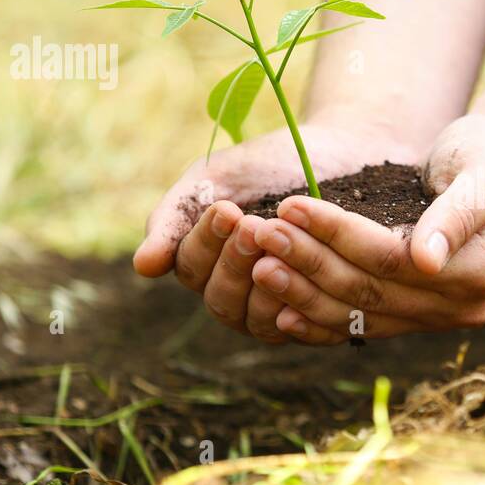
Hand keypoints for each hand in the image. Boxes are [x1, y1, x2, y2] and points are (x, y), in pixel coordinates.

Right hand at [133, 123, 423, 342]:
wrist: (340, 156)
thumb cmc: (270, 166)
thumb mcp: (216, 178)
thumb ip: (175, 217)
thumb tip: (144, 267)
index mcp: (206, 264)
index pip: (191, 268)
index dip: (205, 243)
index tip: (227, 209)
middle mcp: (237, 295)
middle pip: (220, 299)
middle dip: (235, 263)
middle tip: (254, 226)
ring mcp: (275, 309)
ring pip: (255, 320)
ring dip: (265, 284)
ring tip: (280, 245)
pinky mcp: (318, 316)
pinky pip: (302, 328)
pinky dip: (300, 306)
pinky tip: (305, 277)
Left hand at [247, 110, 484, 343]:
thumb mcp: (483, 175)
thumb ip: (456, 216)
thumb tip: (426, 262)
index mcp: (476, 276)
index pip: (391, 259)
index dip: (338, 234)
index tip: (291, 205)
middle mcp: (457, 308)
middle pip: (368, 290)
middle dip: (309, 261)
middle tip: (260, 233)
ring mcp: (434, 319)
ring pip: (356, 314)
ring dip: (303, 292)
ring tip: (257, 265)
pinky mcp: (411, 316)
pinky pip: (358, 326)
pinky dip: (317, 322)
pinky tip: (278, 314)